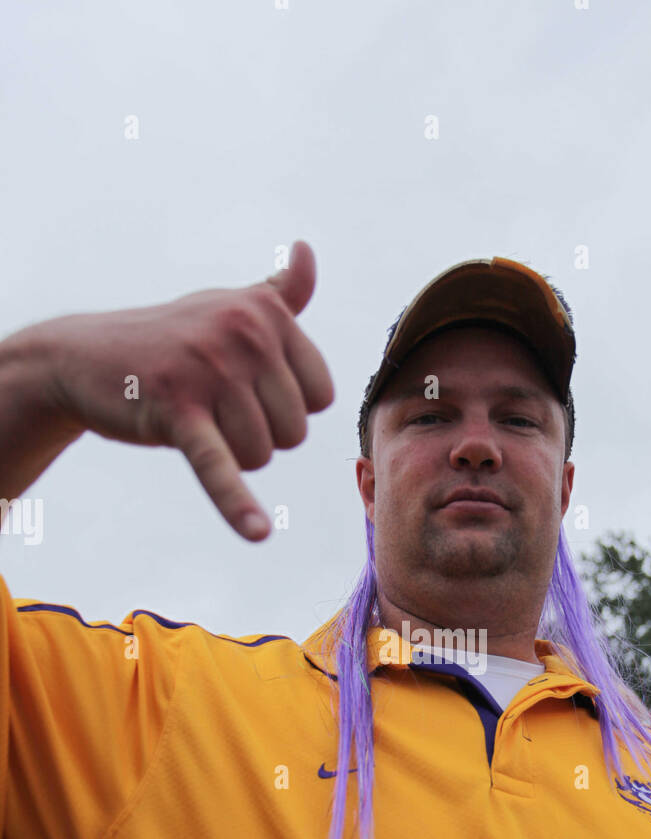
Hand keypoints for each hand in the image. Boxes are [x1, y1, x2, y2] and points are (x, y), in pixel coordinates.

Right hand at [37, 240, 333, 539]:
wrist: (85, 356)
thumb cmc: (172, 337)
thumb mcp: (226, 308)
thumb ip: (276, 294)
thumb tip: (306, 251)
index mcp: (266, 312)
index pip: (321, 397)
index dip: (287, 408)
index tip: (247, 389)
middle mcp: (243, 333)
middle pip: (294, 431)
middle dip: (257, 434)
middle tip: (214, 406)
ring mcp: (209, 370)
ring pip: (261, 454)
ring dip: (231, 453)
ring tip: (195, 419)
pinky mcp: (177, 410)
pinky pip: (219, 466)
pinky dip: (235, 503)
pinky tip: (256, 532)